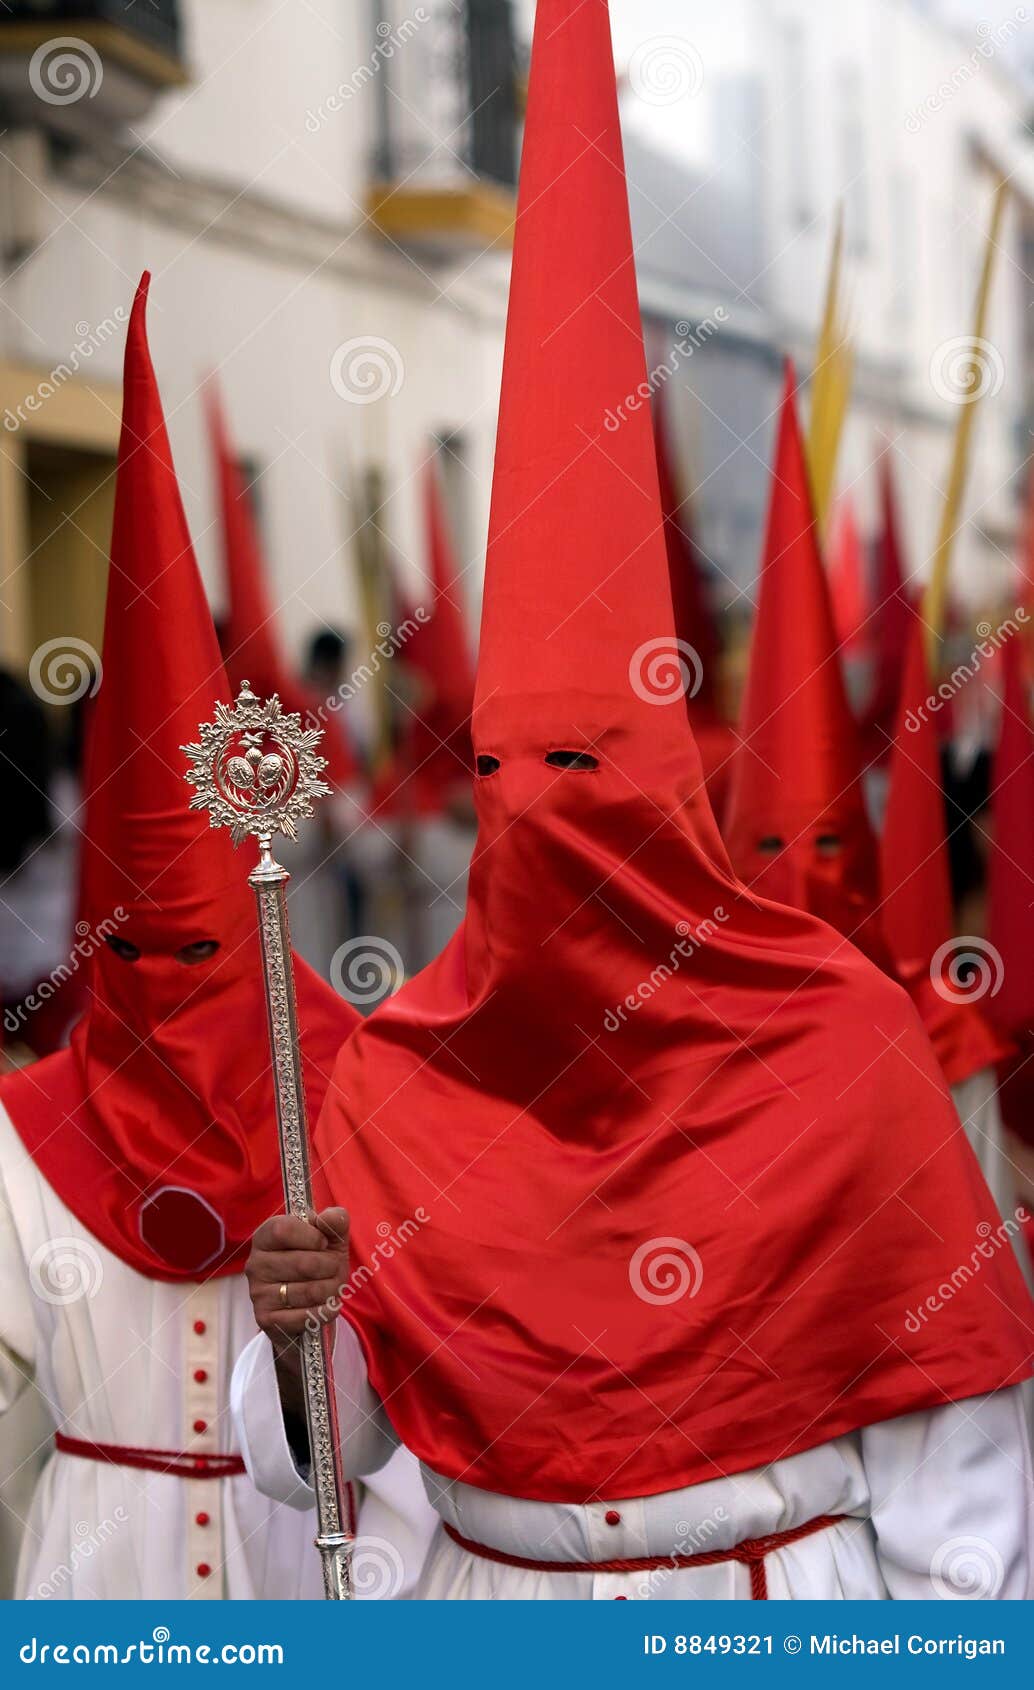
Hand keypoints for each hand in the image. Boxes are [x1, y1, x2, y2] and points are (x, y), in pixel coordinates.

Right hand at [245, 1208, 349, 1343]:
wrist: (307, 1304)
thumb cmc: (318, 1262)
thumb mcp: (330, 1238)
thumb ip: (334, 1221)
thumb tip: (332, 1217)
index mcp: (265, 1236)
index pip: (282, 1230)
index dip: (311, 1236)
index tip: (323, 1243)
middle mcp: (255, 1263)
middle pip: (304, 1263)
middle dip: (331, 1267)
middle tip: (334, 1269)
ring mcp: (258, 1293)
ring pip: (309, 1291)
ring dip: (331, 1289)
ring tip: (331, 1287)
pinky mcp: (266, 1319)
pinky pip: (306, 1316)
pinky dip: (326, 1311)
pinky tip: (328, 1305)